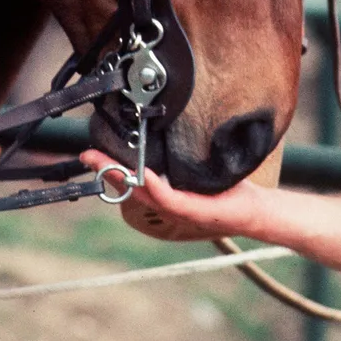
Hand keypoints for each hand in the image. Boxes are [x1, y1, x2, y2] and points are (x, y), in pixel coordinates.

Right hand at [81, 150, 264, 239]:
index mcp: (163, 193)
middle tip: (87, 154)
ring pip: (142, 192)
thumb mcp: (199, 169)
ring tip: (105, 163)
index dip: (109, 166)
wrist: (253, 210)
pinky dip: (155, 187)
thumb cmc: (227, 190)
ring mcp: (176, 209)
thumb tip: (169, 130)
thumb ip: (180, 157)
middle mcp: (165, 203)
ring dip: (122, 177)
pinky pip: (168, 198)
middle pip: (127, 186)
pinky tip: (144, 175)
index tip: (92, 151)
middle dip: (105, 170)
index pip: (130, 179)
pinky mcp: (192, 210)